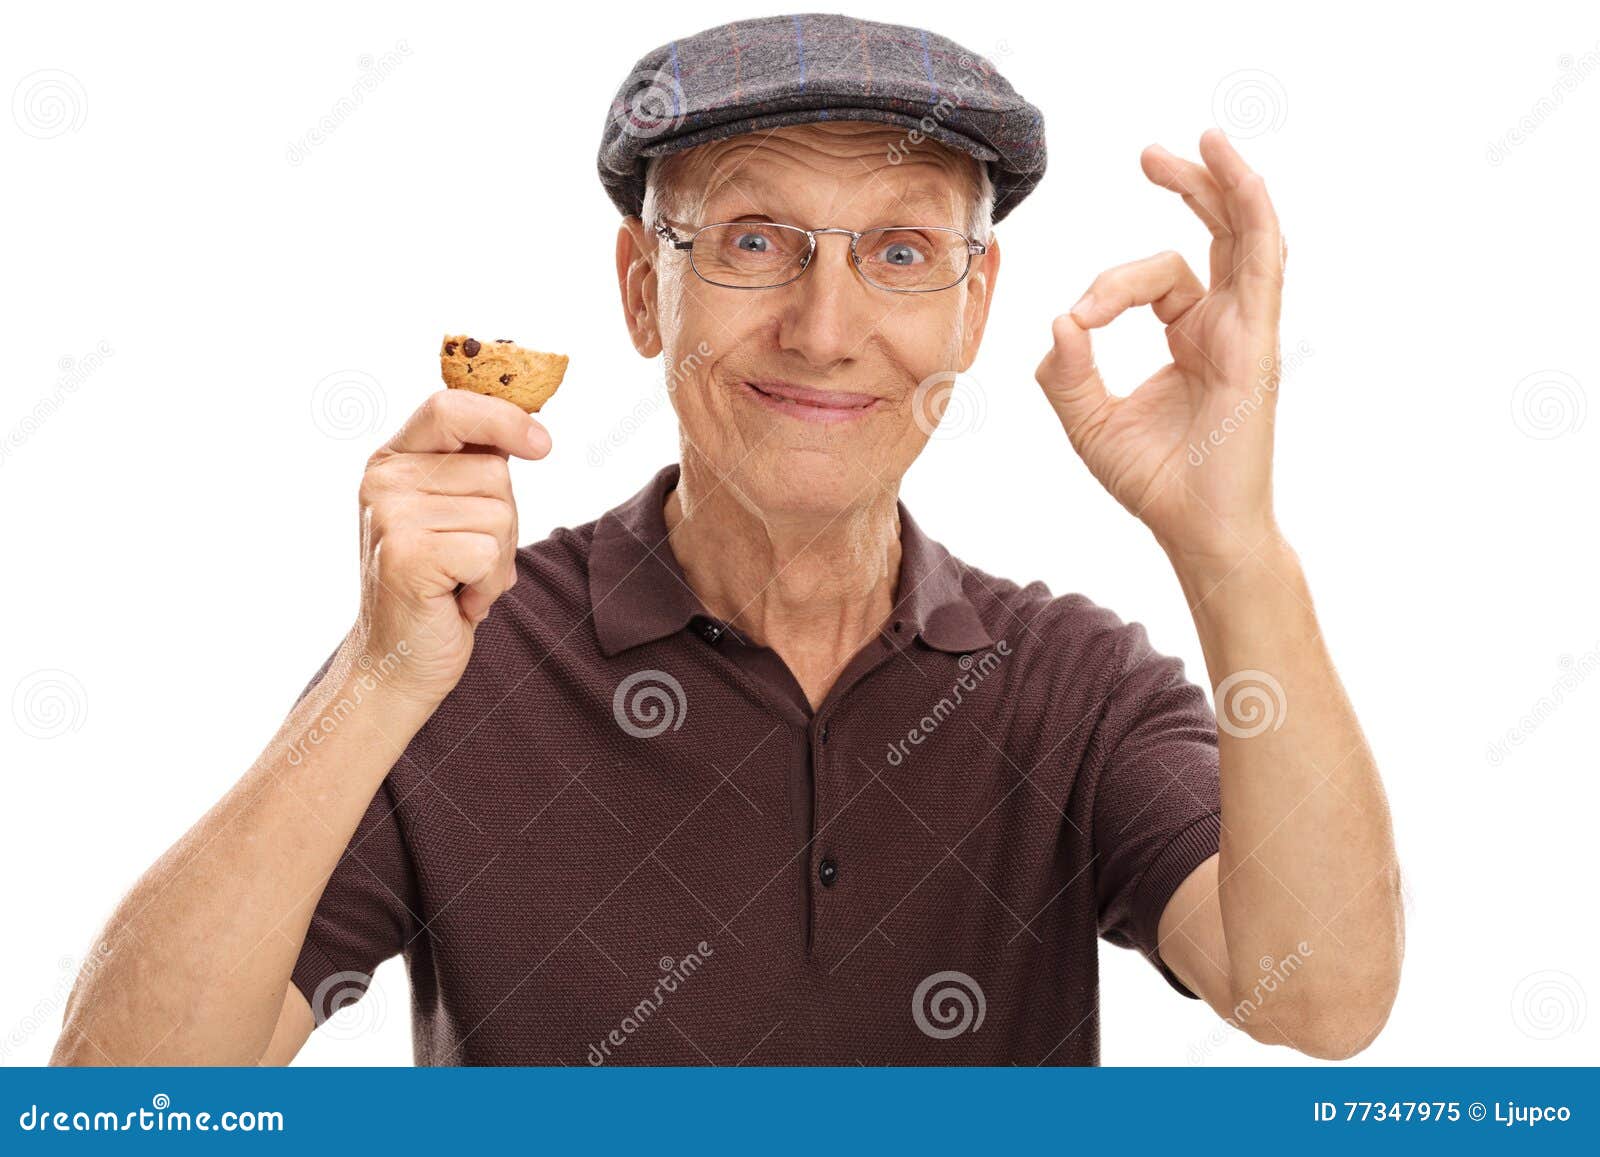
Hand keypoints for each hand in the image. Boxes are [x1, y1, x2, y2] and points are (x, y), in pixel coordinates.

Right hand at [352, 388, 550, 701]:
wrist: (399, 661)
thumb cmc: (439, 586)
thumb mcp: (452, 514)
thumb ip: (474, 469)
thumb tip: (533, 427)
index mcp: (392, 460)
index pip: (449, 407)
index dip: (502, 417)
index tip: (542, 444)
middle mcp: (382, 480)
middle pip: (493, 470)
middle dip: (505, 520)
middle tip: (470, 560)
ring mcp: (389, 516)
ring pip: (499, 513)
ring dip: (498, 559)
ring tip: (461, 582)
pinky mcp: (406, 555)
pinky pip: (489, 551)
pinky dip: (489, 584)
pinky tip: (459, 601)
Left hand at [1034, 128, 1286, 566]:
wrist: (1195, 531)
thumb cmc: (1155, 481)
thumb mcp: (1088, 421)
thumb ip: (1064, 373)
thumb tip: (1059, 321)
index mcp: (1191, 336)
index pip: (1157, 278)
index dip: (1110, 288)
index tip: (1080, 323)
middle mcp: (1223, 326)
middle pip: (1218, 235)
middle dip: (1191, 186)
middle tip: (1150, 154)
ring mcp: (1246, 332)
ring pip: (1246, 238)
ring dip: (1227, 185)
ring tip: (1206, 141)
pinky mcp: (1255, 345)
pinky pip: (1261, 267)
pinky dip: (1251, 217)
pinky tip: (1236, 179)